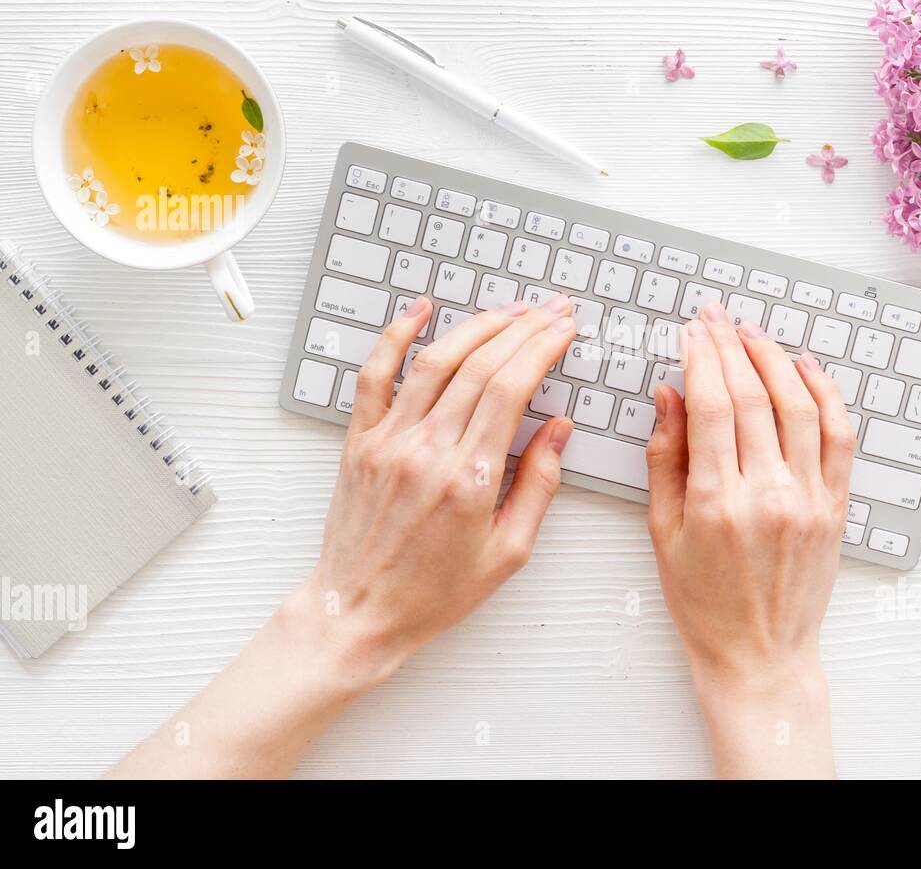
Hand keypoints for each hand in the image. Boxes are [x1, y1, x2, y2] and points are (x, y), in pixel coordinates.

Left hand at [304, 293, 576, 682]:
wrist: (357, 612)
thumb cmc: (432, 592)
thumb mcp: (508, 552)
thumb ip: (539, 486)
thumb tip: (559, 431)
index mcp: (469, 479)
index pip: (512, 388)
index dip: (542, 347)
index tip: (563, 328)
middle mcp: (427, 451)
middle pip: (481, 365)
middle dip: (523, 328)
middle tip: (550, 310)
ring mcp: (388, 442)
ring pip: (435, 361)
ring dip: (476, 325)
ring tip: (508, 309)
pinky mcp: (359, 442)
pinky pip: (375, 376)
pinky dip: (396, 335)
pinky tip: (420, 310)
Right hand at [645, 303, 853, 777]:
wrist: (760, 656)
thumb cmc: (703, 603)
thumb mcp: (662, 534)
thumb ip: (665, 459)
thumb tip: (669, 395)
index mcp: (715, 503)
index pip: (710, 406)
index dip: (701, 358)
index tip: (692, 330)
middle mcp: (766, 495)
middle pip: (751, 397)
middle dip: (730, 346)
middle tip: (716, 316)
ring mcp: (807, 499)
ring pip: (798, 406)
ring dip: (775, 360)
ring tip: (753, 334)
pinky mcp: (835, 507)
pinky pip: (838, 436)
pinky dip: (825, 394)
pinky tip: (805, 369)